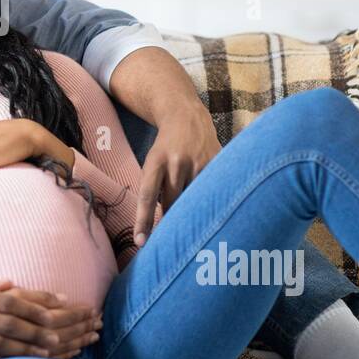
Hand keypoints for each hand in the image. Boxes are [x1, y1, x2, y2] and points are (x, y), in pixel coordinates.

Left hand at [135, 104, 220, 247]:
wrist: (186, 115)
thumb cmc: (165, 147)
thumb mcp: (152, 162)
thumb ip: (154, 189)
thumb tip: (156, 226)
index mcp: (156, 162)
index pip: (147, 196)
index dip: (144, 221)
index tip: (141, 242)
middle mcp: (177, 162)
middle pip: (173, 203)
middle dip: (172, 220)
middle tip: (172, 238)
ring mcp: (199, 162)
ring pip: (194, 199)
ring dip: (191, 211)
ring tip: (192, 220)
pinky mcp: (217, 162)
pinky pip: (211, 190)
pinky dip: (208, 199)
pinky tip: (210, 203)